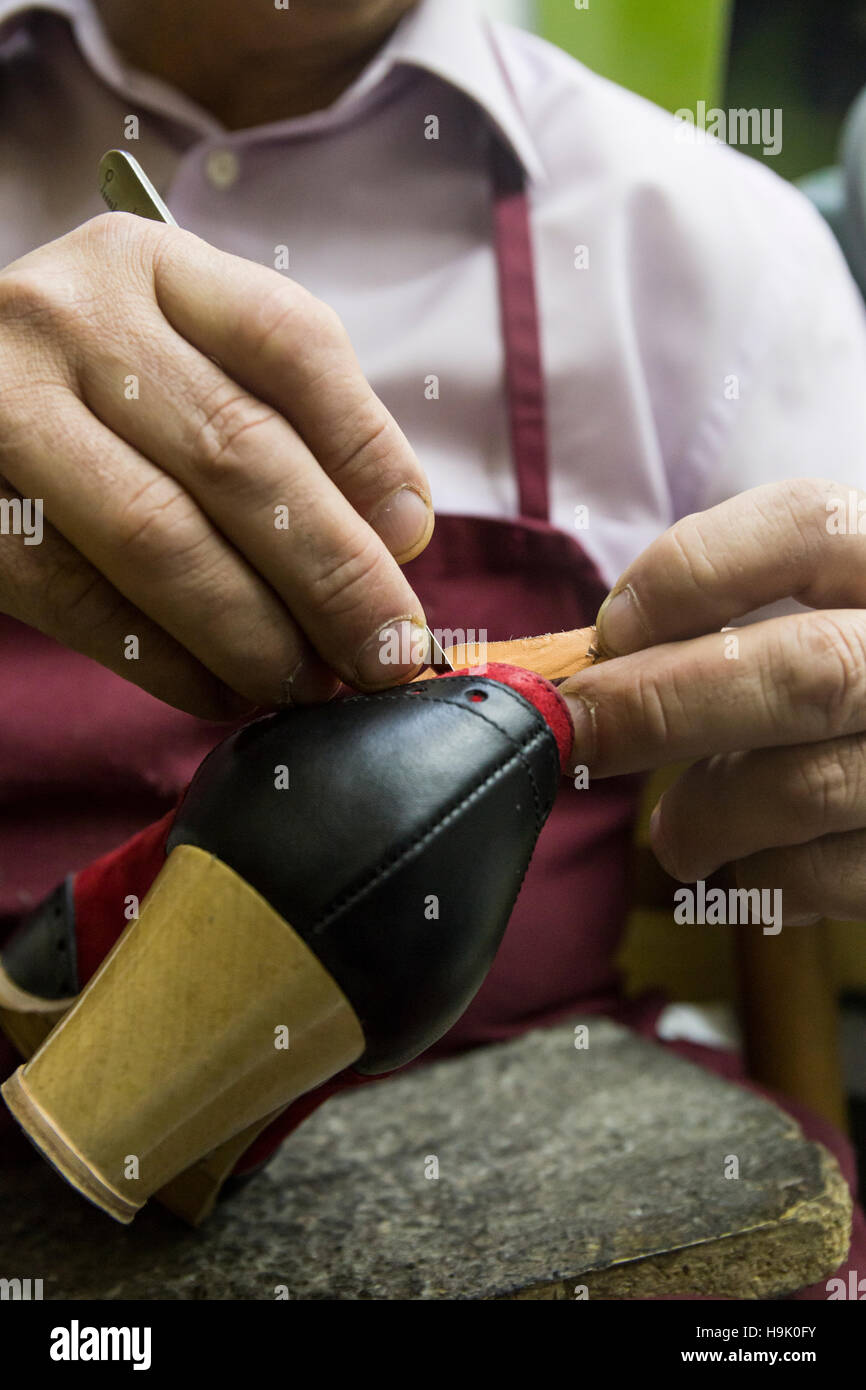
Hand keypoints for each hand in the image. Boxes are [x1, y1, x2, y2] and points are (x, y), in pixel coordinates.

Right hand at [0, 213, 433, 716]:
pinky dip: (169, 662)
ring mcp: (7, 409)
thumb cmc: (91, 389)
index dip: (367, 452)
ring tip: (314, 682)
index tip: (414, 541)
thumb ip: (279, 420)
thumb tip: (393, 541)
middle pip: (239, 453)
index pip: (291, 343)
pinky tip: (225, 690)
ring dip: (257, 630)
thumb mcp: (179, 356)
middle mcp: (76, 320)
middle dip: (335, 572)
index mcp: (154, 267)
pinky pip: (84, 601)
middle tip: (389, 650)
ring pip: (162, 536)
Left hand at [560, 479, 865, 924]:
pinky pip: (830, 876)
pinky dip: (768, 878)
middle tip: (584, 733)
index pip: (809, 525)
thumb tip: (599, 670)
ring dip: (705, 815)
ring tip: (676, 835)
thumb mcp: (836, 616)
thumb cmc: (862, 690)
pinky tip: (760, 866)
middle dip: (663, 706)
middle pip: (805, 671)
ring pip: (804, 789)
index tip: (612, 627)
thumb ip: (743, 622)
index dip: (693, 570)